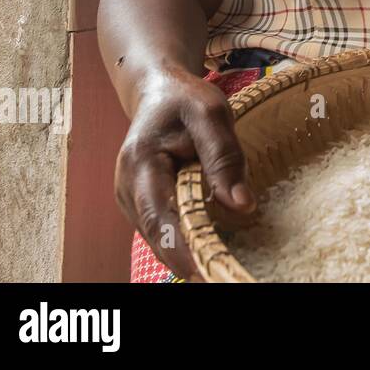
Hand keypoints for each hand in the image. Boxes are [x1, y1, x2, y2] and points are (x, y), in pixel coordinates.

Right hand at [115, 67, 256, 280]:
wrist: (159, 92)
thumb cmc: (185, 101)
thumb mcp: (212, 114)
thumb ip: (224, 157)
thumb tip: (242, 205)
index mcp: (141, 161)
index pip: (158, 213)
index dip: (177, 245)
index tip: (199, 269)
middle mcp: (127, 186)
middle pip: (154, 232)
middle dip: (182, 258)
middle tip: (214, 277)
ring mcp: (131, 198)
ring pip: (158, 235)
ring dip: (184, 252)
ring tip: (214, 269)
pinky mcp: (142, 204)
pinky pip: (162, 228)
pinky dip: (182, 240)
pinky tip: (207, 249)